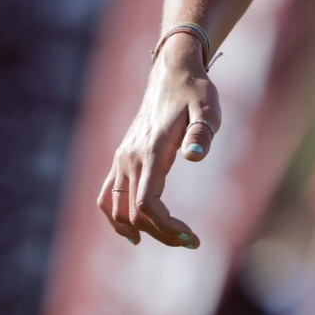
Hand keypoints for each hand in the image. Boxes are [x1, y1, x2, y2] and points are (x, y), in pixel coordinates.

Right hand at [98, 35, 218, 246]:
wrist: (172, 72)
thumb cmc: (195, 91)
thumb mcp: (208, 107)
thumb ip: (203, 131)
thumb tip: (195, 156)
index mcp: (150, 151)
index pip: (148, 203)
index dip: (166, 226)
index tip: (192, 237)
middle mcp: (129, 158)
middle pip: (134, 212)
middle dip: (162, 233)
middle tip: (192, 242)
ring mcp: (121, 159)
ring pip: (116, 208)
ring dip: (140, 229)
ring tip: (170, 239)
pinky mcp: (121, 158)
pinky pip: (106, 196)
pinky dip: (115, 217)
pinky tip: (133, 232)